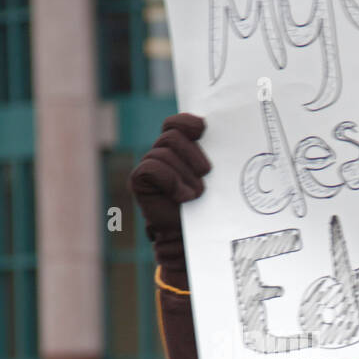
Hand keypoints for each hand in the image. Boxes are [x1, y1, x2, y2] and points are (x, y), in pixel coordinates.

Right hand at [129, 114, 210, 266]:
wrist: (193, 237)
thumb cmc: (209, 208)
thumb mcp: (217, 178)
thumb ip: (215, 155)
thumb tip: (219, 134)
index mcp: (180, 149)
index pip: (176, 123)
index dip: (186, 121)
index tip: (202, 129)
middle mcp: (162, 154)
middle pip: (171, 136)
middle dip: (192, 154)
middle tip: (206, 174)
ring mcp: (150, 166)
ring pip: (163, 152)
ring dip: (184, 174)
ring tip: (197, 194)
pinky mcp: (139, 180)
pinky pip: (151, 168)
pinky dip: (170, 181)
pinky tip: (182, 197)